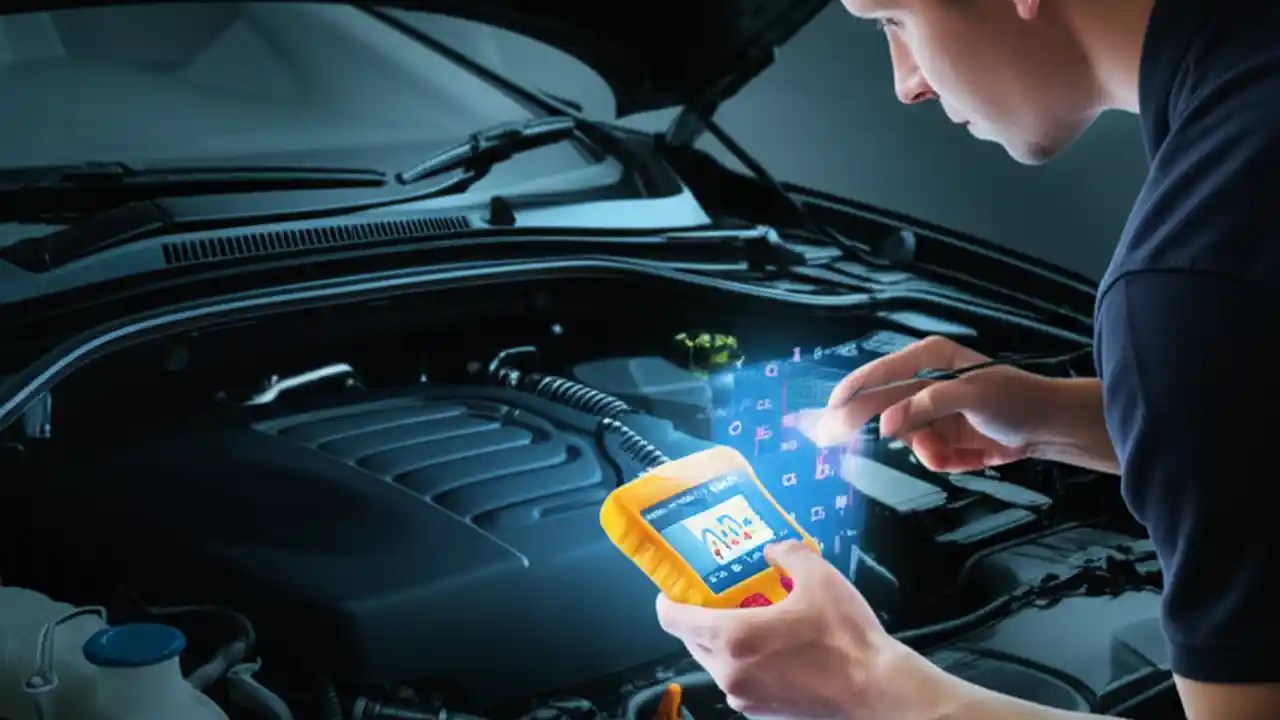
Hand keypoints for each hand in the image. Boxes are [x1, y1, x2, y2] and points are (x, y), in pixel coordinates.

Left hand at [654, 540, 953, 719]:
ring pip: (715, 663)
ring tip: (751, 619)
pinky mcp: (762, 712)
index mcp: (732, 637)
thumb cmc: (846, 638)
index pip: (673, 620)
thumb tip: (772, 550)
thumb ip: (787, 554)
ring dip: (723, 642)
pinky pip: (739, 682)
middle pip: (691, 641)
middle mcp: (729, 672)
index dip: (668, 600)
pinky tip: (772, 648)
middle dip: (699, 618)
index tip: (675, 587)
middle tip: (719, 596)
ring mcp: (744, 697)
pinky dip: (744, 664)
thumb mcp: (818, 577)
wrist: (876, 691)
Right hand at [806, 336, 1067, 472]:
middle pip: (878, 406)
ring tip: (954, 455)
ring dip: (926, 451)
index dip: (850, 392)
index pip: (877, 374)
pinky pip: (925, 455)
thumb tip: (886, 424)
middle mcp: (922, 384)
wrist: (1050, 428)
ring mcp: (930, 413)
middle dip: (864, 425)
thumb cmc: (1016, 400)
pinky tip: (970, 457)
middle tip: (828, 438)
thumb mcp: (974, 394)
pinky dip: (944, 461)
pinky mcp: (940, 437)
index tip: (828, 412)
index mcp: (928, 360)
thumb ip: (927, 404)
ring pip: (904, 439)